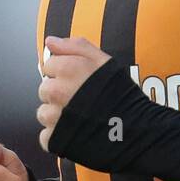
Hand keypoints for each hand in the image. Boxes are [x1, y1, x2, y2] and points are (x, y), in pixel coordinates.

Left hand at [37, 34, 111, 151]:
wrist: (136, 129)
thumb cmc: (121, 93)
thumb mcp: (104, 61)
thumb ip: (76, 46)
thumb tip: (50, 41)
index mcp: (68, 68)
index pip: (48, 65)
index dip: (63, 72)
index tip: (77, 80)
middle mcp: (57, 91)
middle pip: (44, 89)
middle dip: (58, 93)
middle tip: (79, 100)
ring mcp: (54, 117)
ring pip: (43, 113)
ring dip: (56, 115)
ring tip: (78, 118)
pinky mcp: (55, 139)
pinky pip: (46, 136)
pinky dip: (57, 136)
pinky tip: (75, 133)